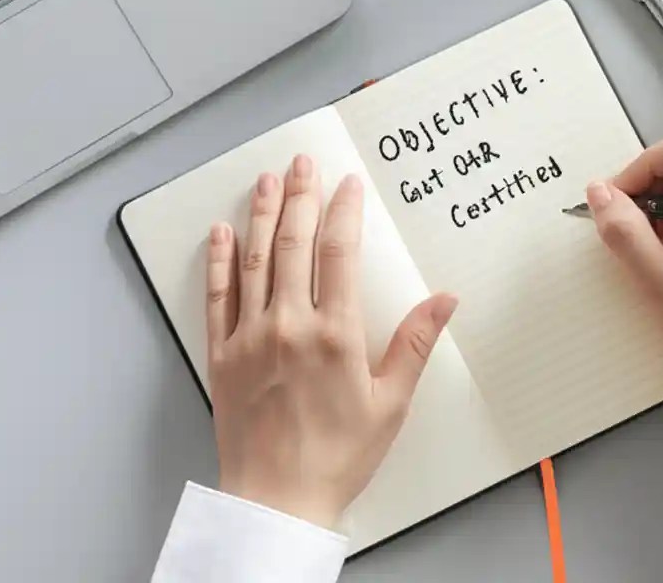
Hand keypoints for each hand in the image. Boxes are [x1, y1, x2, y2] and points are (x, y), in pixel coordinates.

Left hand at [205, 155, 457, 527]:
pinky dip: (219, 261)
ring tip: (267, 180)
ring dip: (260, 215)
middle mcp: (289, 326)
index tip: (349, 185)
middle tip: (304, 164)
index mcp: (335, 335)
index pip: (339, 253)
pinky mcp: (222, 356)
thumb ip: (414, 343)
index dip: (344, 211)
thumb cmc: (338, 457)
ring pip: (253, 261)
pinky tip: (221, 233)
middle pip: (292, 244)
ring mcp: (250, 338)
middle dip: (300, 197)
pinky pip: (218, 297)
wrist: (277, 500)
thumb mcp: (391, 402)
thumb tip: (444, 300)